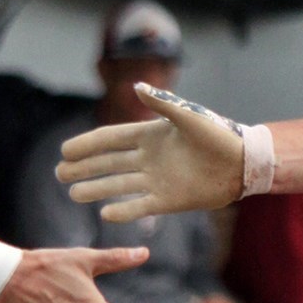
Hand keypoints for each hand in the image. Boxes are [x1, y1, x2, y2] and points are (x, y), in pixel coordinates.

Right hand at [57, 84, 247, 222]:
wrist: (243, 163)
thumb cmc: (218, 135)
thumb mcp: (188, 117)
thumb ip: (162, 104)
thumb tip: (137, 88)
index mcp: (150, 135)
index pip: (110, 139)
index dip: (87, 145)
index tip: (64, 150)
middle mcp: (149, 158)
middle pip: (109, 163)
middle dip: (84, 168)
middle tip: (59, 174)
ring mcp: (157, 179)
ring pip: (119, 185)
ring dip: (97, 189)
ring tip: (74, 194)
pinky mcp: (169, 200)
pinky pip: (140, 206)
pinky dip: (124, 210)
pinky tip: (105, 214)